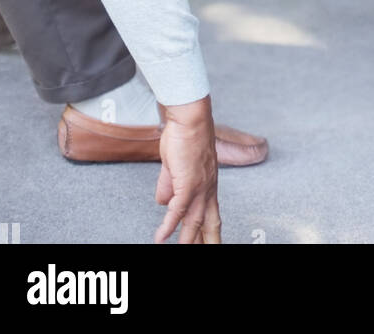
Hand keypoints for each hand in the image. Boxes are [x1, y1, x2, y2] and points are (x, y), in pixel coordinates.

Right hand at [154, 96, 220, 243]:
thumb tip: (162, 203)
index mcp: (208, 185)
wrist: (189, 119)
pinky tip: (162, 237)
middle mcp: (208, 189)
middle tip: (211, 253)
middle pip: (209, 224)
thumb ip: (169, 186)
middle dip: (209, 242)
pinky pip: (177, 209)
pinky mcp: (187, 183)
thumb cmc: (185, 137)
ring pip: (194, 222)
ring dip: (188, 242)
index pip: (211, 215)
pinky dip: (169, 225)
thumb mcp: (176, 167)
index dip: (210, 233)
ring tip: (182, 254)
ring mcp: (199, 187)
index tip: (209, 243)